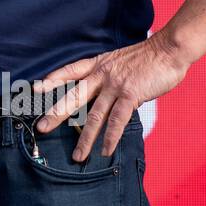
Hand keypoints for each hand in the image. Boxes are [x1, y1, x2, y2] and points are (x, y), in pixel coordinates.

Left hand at [32, 29, 191, 158]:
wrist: (168, 49)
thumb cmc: (148, 57)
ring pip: (94, 115)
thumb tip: (105, 95)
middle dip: (56, 113)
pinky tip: (105, 151)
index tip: (37, 88)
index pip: (70, 70)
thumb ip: (109, 77)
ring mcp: (115, 85)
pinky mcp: (130, 95)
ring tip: (77, 156)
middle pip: (73, 96)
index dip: (53, 79)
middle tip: (41, 128)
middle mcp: (101, 75)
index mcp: (98, 64)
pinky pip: (117, 120)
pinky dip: (110, 137)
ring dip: (85, 138)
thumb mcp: (120, 61)